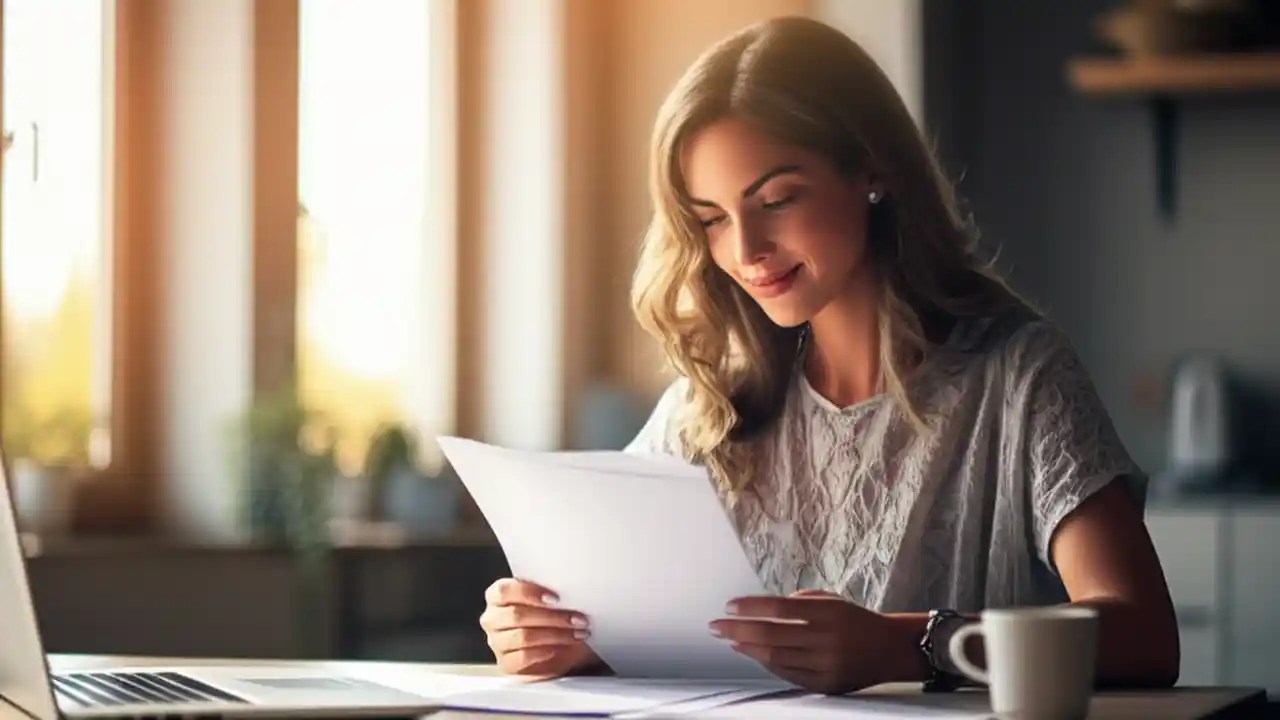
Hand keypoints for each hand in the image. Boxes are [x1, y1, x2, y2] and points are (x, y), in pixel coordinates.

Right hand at [480, 578, 603, 677]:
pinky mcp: (506, 664)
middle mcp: (493, 619)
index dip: (529, 592)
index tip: (556, 598)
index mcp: (498, 596)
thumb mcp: (553, 601)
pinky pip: (523, 658)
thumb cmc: (554, 618)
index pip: (504, 591)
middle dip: (552, 617)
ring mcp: (497, 643)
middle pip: (516, 615)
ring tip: (577, 633)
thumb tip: (568, 592)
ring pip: (523, 637)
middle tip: (577, 618)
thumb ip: (551, 593)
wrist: (563, 647)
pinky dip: (544, 652)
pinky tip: (558, 648)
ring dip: (555, 634)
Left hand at [710, 590, 919, 694]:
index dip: (751, 607)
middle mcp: (827, 639)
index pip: (779, 608)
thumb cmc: (856, 620)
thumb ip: (801, 601)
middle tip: (715, 626)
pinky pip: (789, 674)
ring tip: (730, 640)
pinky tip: (754, 654)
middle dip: (738, 629)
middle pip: (772, 634)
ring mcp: (826, 665)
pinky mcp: (826, 685)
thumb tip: (765, 608)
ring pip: (776, 657)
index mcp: (829, 612)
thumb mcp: (833, 601)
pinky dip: (768, 664)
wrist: (891, 650)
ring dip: (748, 648)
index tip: (729, 606)